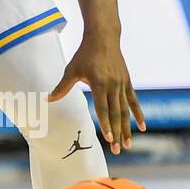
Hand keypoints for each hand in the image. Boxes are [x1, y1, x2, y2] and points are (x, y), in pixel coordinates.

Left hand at [49, 36, 144, 154]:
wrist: (103, 38)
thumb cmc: (84, 54)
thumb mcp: (72, 69)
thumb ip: (62, 87)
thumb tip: (47, 99)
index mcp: (99, 83)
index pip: (103, 108)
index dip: (106, 124)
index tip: (109, 139)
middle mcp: (113, 86)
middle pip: (116, 114)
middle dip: (117, 133)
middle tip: (118, 150)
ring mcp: (122, 84)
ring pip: (126, 110)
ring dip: (127, 128)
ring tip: (128, 144)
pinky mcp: (127, 82)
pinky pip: (133, 101)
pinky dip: (138, 114)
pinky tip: (142, 127)